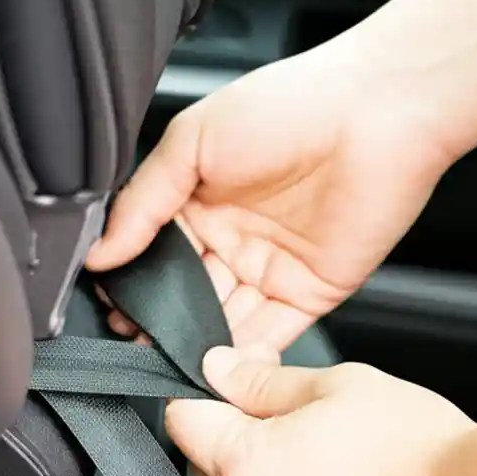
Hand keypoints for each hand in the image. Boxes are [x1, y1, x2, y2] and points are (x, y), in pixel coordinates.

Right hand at [86, 41, 455, 349]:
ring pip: (223, 321)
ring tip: (168, 364)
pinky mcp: (310, 292)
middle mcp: (232, 235)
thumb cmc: (291, 106)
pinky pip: (271, 334)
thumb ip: (143, 201)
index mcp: (198, 198)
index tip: (109, 307)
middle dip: (159, 321)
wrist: (377, 114)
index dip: (129, 282)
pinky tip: (218, 369)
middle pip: (184, 293)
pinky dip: (246, 358)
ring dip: (198, 344)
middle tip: (134, 343)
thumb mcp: (193, 140)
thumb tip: (99, 251)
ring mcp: (270, 266)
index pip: (151, 253)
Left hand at [166, 346, 476, 475]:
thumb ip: (266, 382)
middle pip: (210, 470)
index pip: (183, 420)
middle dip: (235, 437)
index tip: (230, 383)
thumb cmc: (418, 452)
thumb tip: (221, 369)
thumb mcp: (339, 385)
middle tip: (295, 415)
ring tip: (335, 459)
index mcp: (245, 467)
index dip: (202, 392)